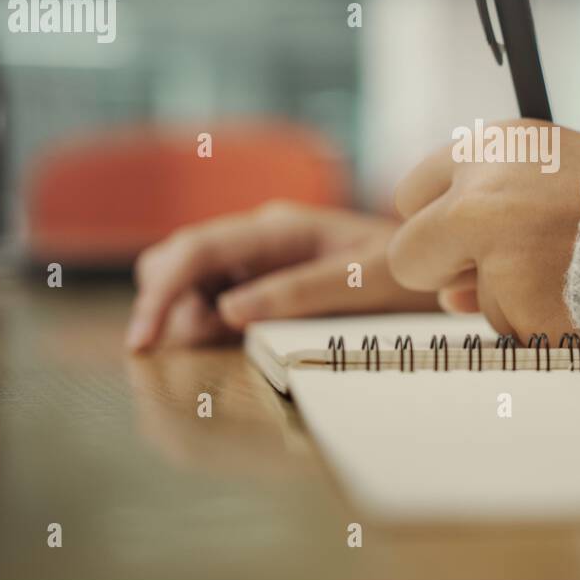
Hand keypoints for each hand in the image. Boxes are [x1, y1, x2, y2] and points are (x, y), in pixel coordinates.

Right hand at [125, 202, 437, 350]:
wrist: (437, 273)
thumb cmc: (406, 275)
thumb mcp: (364, 282)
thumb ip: (298, 292)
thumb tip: (227, 311)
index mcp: (280, 228)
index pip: (198, 251)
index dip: (161, 294)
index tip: (143, 341)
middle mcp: (259, 239)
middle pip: (178, 261)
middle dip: (166, 306)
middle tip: (191, 351)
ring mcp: (258, 260)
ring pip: (188, 282)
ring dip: (186, 318)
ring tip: (225, 347)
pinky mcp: (262, 285)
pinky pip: (212, 301)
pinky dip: (205, 326)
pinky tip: (228, 345)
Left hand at [387, 119, 579, 341]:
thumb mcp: (551, 171)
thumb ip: (489, 215)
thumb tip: (446, 292)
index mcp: (491, 145)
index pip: (412, 194)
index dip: (437, 224)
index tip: (465, 236)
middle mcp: (484, 192)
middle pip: (410, 254)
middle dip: (445, 272)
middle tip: (508, 266)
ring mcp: (502, 250)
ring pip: (470, 303)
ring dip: (511, 302)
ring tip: (575, 271)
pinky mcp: (528, 302)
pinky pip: (512, 333)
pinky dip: (545, 327)